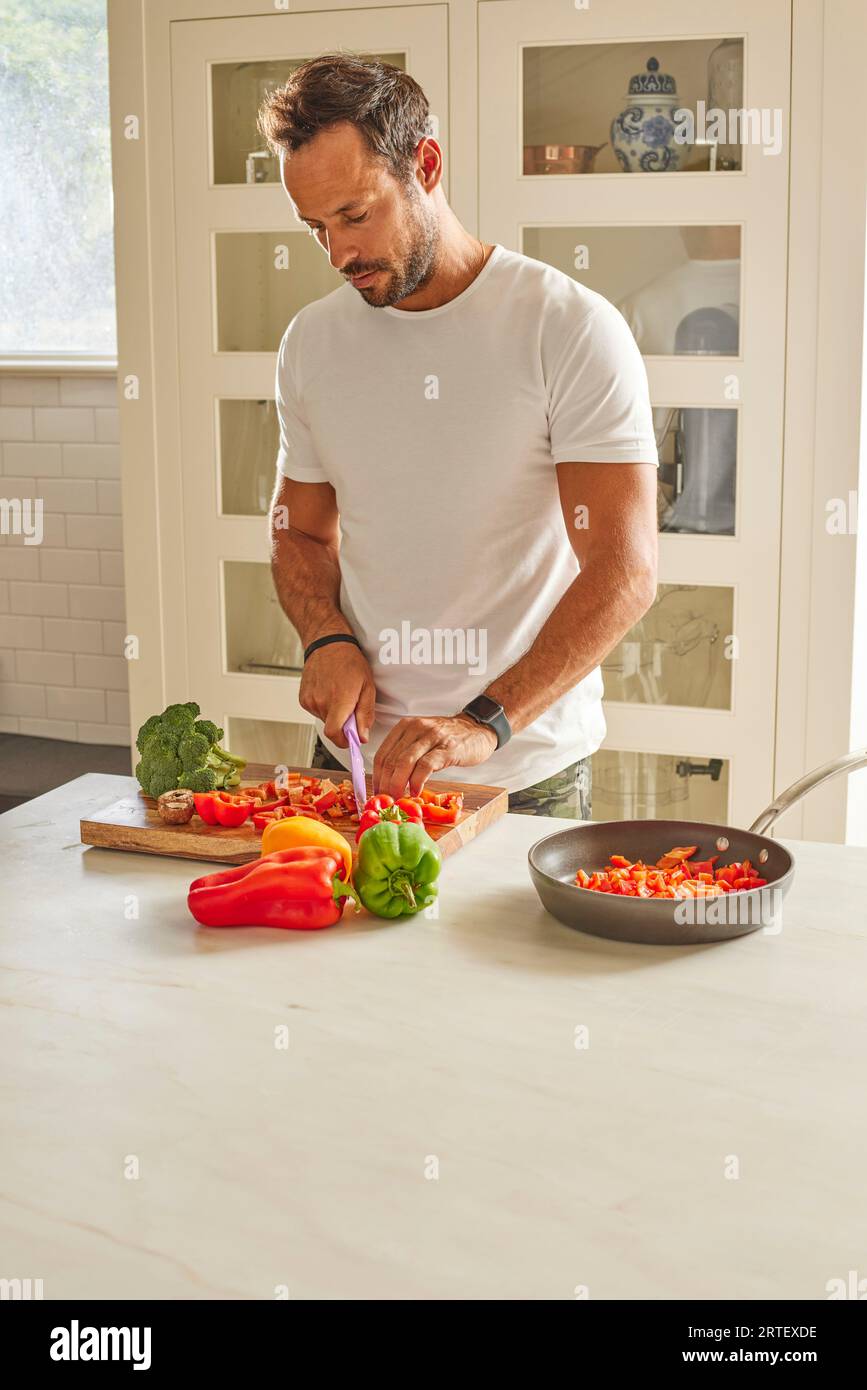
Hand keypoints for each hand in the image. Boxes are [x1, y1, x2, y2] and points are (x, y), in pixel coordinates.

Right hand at [298, 641, 375, 746]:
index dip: (343, 742)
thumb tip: (362, 737)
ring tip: (338, 694)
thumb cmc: (350, 662)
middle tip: (351, 706)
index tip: (351, 740)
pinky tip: (328, 691)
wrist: (328, 645)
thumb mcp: (367, 687)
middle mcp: (321, 702)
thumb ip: (365, 715)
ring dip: (333, 714)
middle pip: (332, 728)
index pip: (334, 734)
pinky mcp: (303, 699)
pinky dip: (324, 707)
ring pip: (324, 720)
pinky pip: (316, 711)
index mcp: (339, 700)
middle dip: (343, 724)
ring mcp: (310, 700)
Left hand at [373, 713, 497, 798]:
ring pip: (405, 762)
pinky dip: (417, 781)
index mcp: (405, 726)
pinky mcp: (447, 748)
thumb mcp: (422, 738)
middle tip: (386, 800)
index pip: (382, 754)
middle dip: (385, 784)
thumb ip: (405, 753)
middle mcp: (416, 728)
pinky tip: (416, 791)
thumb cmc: (448, 738)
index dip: (377, 777)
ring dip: (398, 784)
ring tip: (398, 798)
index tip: (377, 793)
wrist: (477, 729)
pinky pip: (425, 766)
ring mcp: (432, 737)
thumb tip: (388, 780)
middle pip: (391, 760)